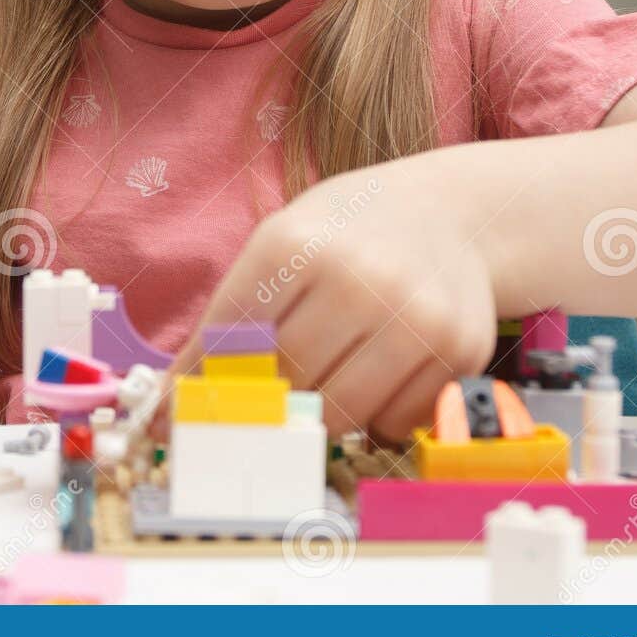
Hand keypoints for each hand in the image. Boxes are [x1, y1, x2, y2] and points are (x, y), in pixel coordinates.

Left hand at [162, 161, 498, 442]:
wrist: (456, 214)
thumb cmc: (350, 234)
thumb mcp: (284, 244)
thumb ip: (233, 316)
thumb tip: (176, 404)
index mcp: (295, 242)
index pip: (229, 338)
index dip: (199, 386)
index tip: (177, 420)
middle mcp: (358, 277)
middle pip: (283, 382)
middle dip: (264, 401)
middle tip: (262, 403)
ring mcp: (415, 316)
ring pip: (338, 413)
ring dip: (317, 416)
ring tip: (321, 384)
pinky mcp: (460, 350)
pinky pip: (394, 422)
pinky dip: (376, 417)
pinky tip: (378, 377)